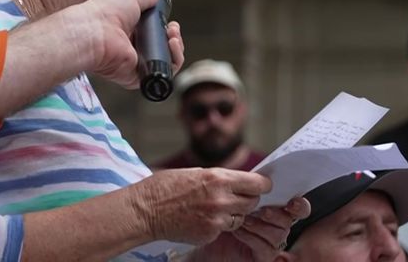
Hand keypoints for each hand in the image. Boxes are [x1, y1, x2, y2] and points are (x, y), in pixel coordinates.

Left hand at [56, 0, 183, 88]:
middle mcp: (131, 49)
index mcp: (127, 31)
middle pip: (161, 48)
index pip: (153, 35)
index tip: (170, 22)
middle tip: (173, 29)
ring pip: (166, 62)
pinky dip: (173, 61)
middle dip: (173, 38)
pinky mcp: (137, 77)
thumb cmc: (104, 13)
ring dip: (176, 49)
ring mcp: (135, 64)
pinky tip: (172, 45)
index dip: (165, 28)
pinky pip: (162, 73)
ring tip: (173, 37)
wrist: (94, 31)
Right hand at [130, 168, 271, 245]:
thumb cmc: (165, 187)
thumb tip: (237, 181)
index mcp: (218, 178)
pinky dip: (218, 225)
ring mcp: (217, 219)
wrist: (145, 210)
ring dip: (234, 213)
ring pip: (241, 218)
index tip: (262, 185)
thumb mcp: (195, 172)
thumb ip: (219, 178)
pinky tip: (202, 218)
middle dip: (247, 199)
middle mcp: (222, 199)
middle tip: (236, 196)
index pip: (257, 183)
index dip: (262, 184)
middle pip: (253, 202)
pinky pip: (224, 229)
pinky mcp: (210, 234)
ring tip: (214, 208)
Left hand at [188, 197, 310, 261]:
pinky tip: (238, 230)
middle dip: (278, 214)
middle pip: (290, 220)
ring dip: (261, 225)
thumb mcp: (233, 193)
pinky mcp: (263, 257)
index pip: (296, 205)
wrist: (202, 233)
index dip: (299, 204)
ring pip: (280, 234)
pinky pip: (266, 248)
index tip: (292, 200)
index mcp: (274, 207)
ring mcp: (271, 242)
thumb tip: (265, 176)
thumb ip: (250, 186)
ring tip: (243, 219)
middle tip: (262, 210)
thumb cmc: (217, 211)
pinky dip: (252, 237)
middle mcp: (276, 225)